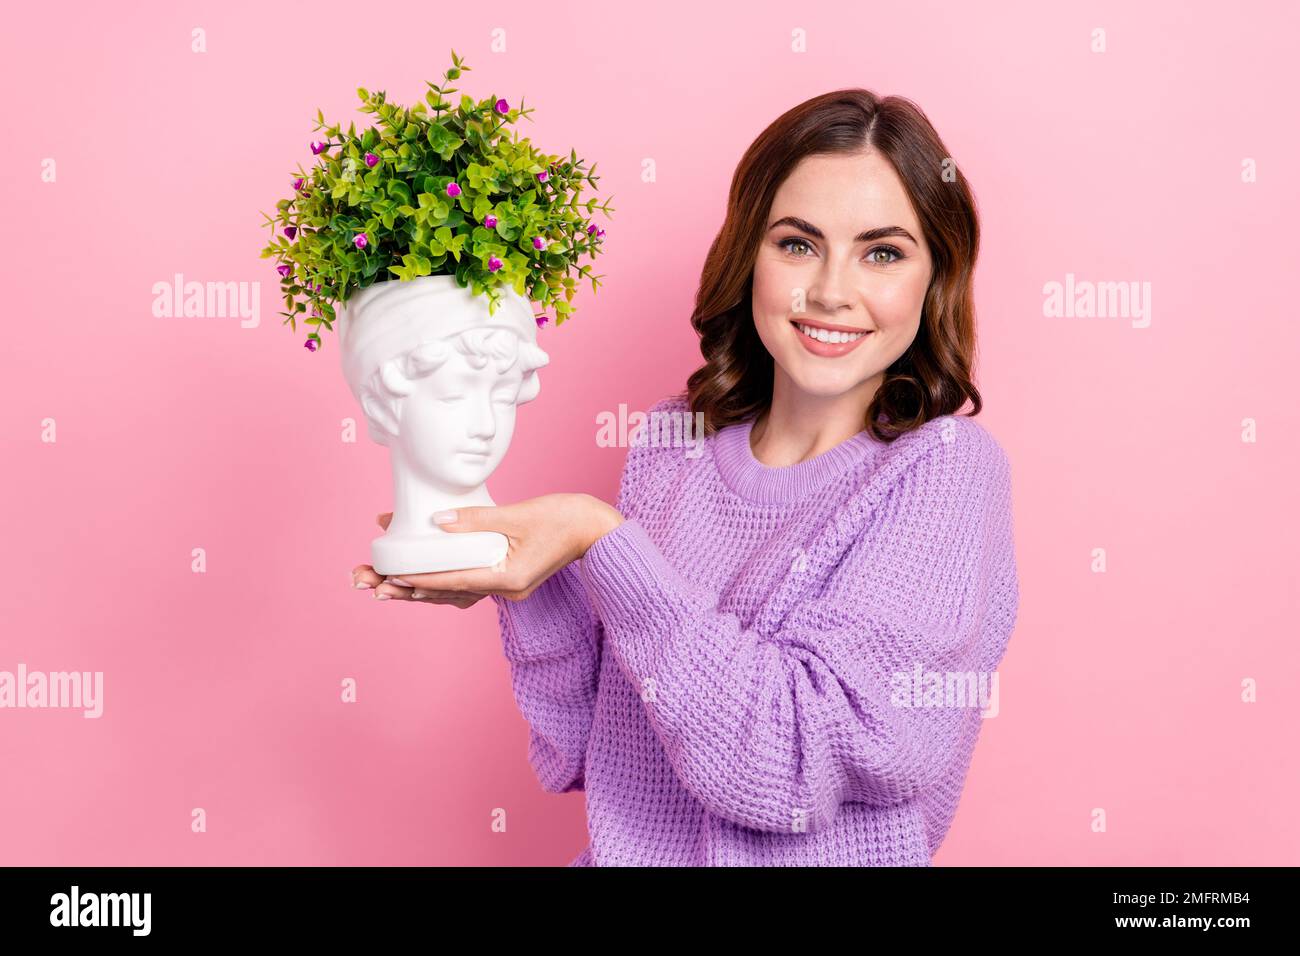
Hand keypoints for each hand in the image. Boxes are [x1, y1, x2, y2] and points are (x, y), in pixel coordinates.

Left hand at [350, 493, 623, 603]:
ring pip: (453, 590)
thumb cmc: (567, 518)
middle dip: (405, 588)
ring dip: (418, 585)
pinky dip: (441, 577)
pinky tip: (419, 573)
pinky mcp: (507, 575)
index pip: (453, 581)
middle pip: (446, 592)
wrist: (599, 529)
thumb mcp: (520, 514)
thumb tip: (437, 521)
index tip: (388, 577)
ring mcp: (506, 584)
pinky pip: (467, 581)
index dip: (418, 578)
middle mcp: (504, 588)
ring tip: (381, 584)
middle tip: (368, 584)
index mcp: (508, 578)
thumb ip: (478, 519)